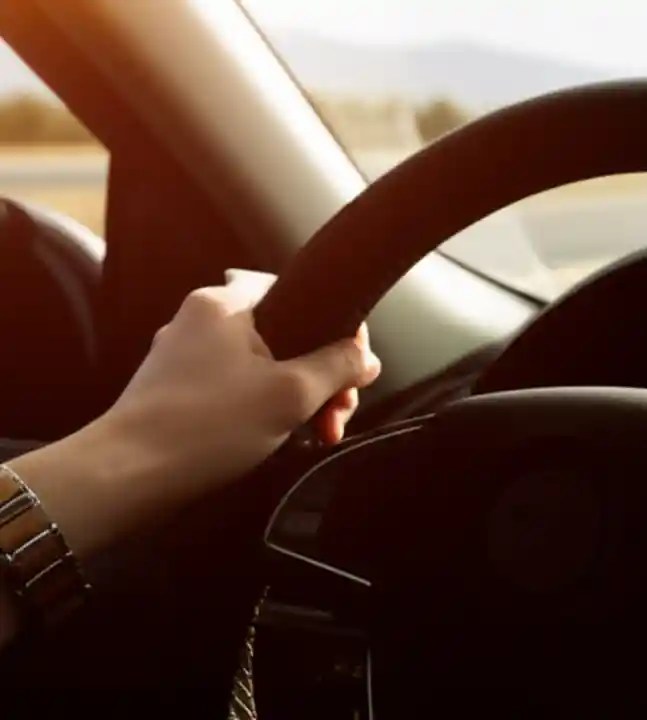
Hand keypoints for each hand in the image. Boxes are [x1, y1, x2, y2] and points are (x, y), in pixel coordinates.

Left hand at [104, 270, 380, 497]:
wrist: (125, 477)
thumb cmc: (207, 427)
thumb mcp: (291, 394)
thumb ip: (339, 368)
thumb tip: (368, 358)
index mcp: (225, 304)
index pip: (304, 293)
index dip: (341, 333)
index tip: (353, 376)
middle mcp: (201, 320)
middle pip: (288, 335)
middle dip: (322, 378)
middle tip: (335, 418)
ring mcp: (184, 357)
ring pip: (265, 366)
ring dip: (296, 399)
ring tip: (311, 436)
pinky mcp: (176, 391)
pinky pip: (238, 389)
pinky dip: (264, 411)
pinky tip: (276, 441)